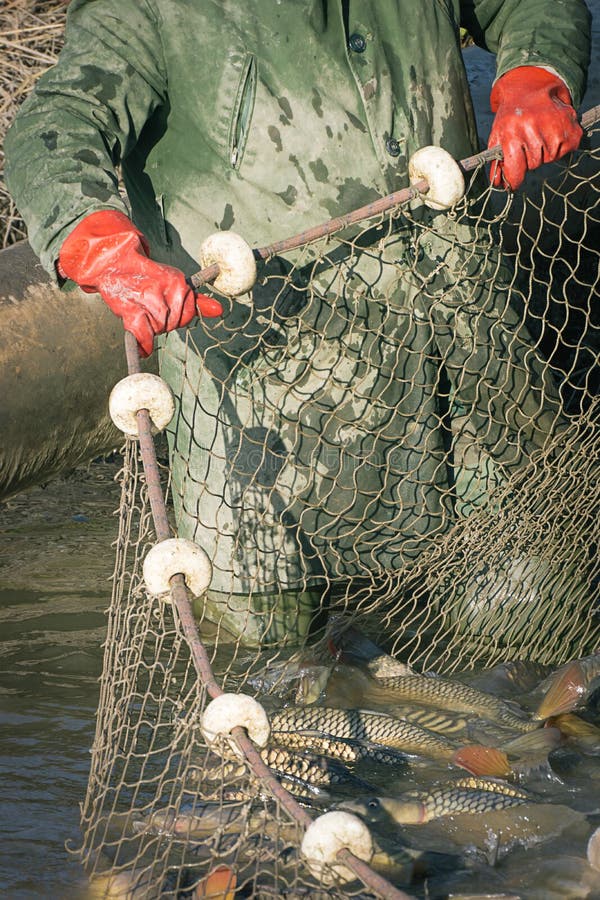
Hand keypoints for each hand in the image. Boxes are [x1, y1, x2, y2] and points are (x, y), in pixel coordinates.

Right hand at [58, 209, 221, 355]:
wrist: (114, 264)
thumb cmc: (145, 277)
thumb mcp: (174, 283)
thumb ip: (196, 299)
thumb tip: (219, 311)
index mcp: (178, 282)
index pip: (189, 313)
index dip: (178, 317)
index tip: (165, 308)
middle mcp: (165, 289)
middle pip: (175, 323)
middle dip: (165, 323)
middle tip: (151, 311)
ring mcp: (147, 298)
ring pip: (160, 329)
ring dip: (152, 330)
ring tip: (142, 313)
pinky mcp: (129, 309)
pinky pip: (144, 335)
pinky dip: (144, 345)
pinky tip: (143, 350)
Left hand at [488, 66, 581, 189]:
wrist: (530, 88)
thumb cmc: (511, 117)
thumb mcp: (498, 135)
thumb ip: (496, 162)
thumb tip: (498, 184)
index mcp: (512, 133)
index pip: (516, 169)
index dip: (514, 180)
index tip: (513, 184)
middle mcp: (533, 129)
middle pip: (534, 165)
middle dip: (530, 159)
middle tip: (528, 142)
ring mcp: (553, 127)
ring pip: (549, 158)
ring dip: (544, 151)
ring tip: (539, 134)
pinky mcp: (570, 127)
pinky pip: (564, 151)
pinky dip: (558, 146)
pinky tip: (551, 132)